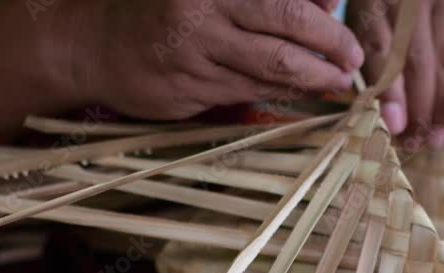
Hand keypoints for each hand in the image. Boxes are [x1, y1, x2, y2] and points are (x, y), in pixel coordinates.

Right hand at [58, 0, 364, 119]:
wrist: (90, 44)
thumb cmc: (158, 9)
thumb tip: (324, 1)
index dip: (321, 16)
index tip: (345, 21)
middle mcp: (200, 11)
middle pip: (284, 28)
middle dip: (330, 46)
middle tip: (354, 57)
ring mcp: (193, 53)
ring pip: (270, 67)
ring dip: (314, 77)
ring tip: (338, 80)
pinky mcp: (187, 89)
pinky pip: (248, 91)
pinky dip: (281, 92)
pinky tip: (301, 92)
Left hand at [346, 0, 443, 146]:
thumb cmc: (398, 23)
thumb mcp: (374, 34)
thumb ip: (375, 67)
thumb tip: (382, 122)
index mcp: (375, 3)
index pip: (381, 49)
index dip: (389, 91)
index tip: (395, 125)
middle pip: (417, 58)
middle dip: (418, 108)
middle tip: (416, 143)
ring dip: (443, 104)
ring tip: (436, 137)